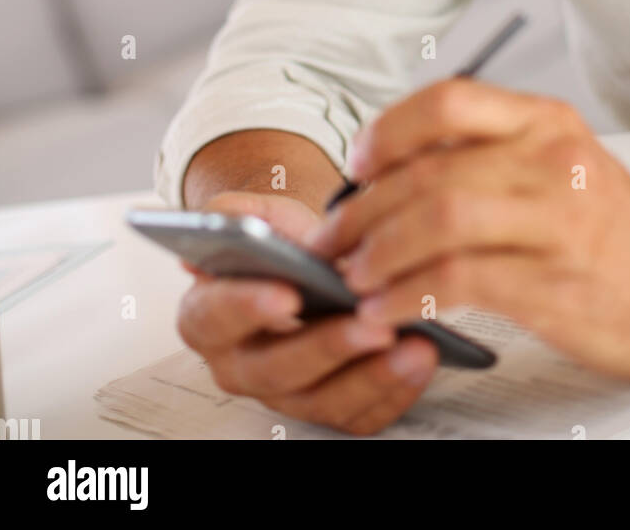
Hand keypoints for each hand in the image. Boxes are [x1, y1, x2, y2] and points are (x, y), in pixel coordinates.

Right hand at [176, 190, 438, 434]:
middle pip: (276, 369)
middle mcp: (239, 363)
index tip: (290, 293)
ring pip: (321, 401)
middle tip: (373, 325)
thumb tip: (228, 224)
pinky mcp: (326, 408)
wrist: (309, 265)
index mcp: (208, 314)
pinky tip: (420, 360)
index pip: (215, 316)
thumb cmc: (282, 243)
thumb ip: (235, 213)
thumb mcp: (258, 214)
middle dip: (329, 347)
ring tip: (414, 345)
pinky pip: (357, 416)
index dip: (249, 306)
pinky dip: (393, 392)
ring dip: (371, 376)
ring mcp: (283, 393)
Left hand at [305, 80, 629, 381]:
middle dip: (365, 208)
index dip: (389, 130)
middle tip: (335, 237)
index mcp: (546, 121)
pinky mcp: (553, 285)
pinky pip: (459, 282)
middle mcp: (553, 161)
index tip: (358, 163)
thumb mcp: (555, 162)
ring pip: (438, 220)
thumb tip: (390, 168)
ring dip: (380, 251)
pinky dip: (409, 294)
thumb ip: (485, 154)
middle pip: (431, 170)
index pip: (450, 101)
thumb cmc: (609, 228)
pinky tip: (388, 308)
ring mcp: (557, 222)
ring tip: (354, 275)